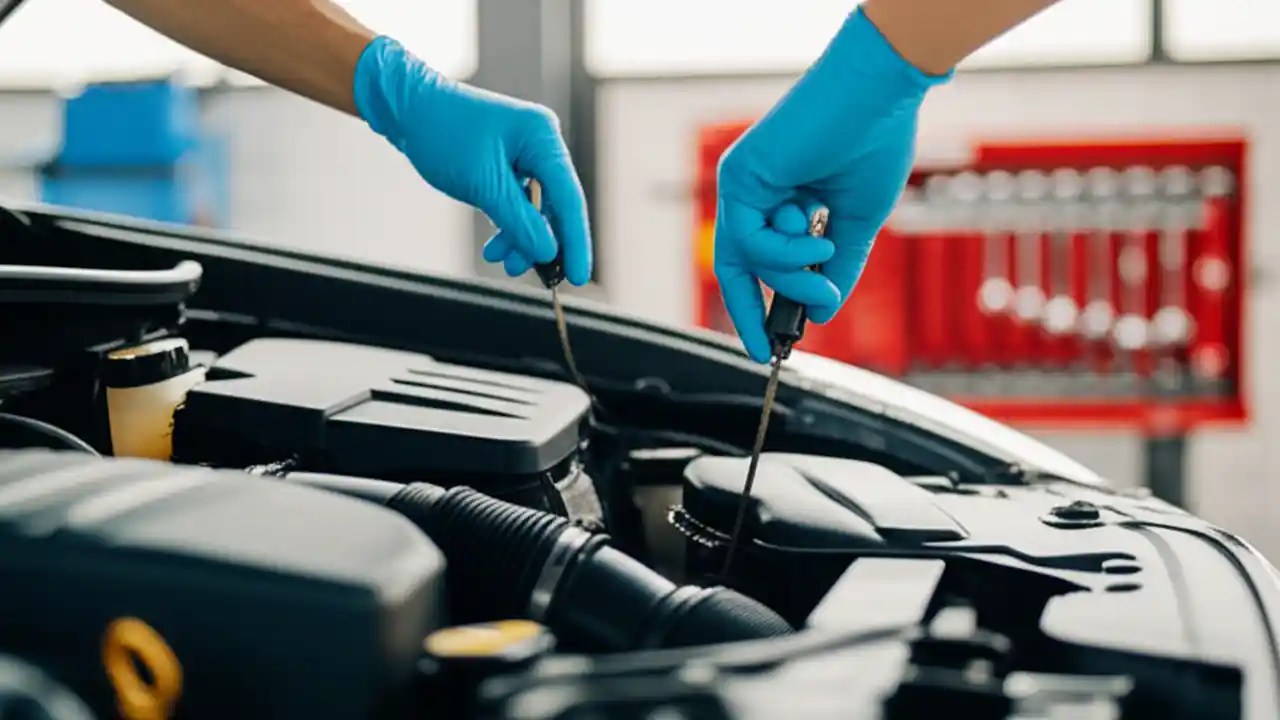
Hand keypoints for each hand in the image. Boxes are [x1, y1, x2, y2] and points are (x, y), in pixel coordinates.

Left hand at [354, 37, 590, 284]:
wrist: (407, 108)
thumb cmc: (443, 134)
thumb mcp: (483, 186)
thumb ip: (519, 221)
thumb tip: (547, 251)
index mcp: (542, 138)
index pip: (569, 198)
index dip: (576, 241)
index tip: (578, 276)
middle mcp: (540, 143)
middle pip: (556, 205)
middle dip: (545, 242)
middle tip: (540, 277)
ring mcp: (525, 152)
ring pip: (536, 208)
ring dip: (522, 238)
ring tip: (504, 262)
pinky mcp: (509, 162)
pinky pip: (519, 201)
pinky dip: (509, 224)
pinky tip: (496, 246)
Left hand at [714, 8, 950, 362]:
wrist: (879, 98)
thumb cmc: (874, 146)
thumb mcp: (855, 226)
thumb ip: (836, 272)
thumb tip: (821, 312)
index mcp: (782, 200)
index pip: (760, 261)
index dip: (760, 304)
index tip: (769, 344)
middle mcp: (757, 192)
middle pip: (740, 266)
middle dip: (753, 310)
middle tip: (770, 347)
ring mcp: (745, 184)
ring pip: (749, 259)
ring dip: (790, 275)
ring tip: (825, 260)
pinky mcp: (740, 175)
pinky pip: (749, 240)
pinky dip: (784, 252)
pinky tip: (814, 235)